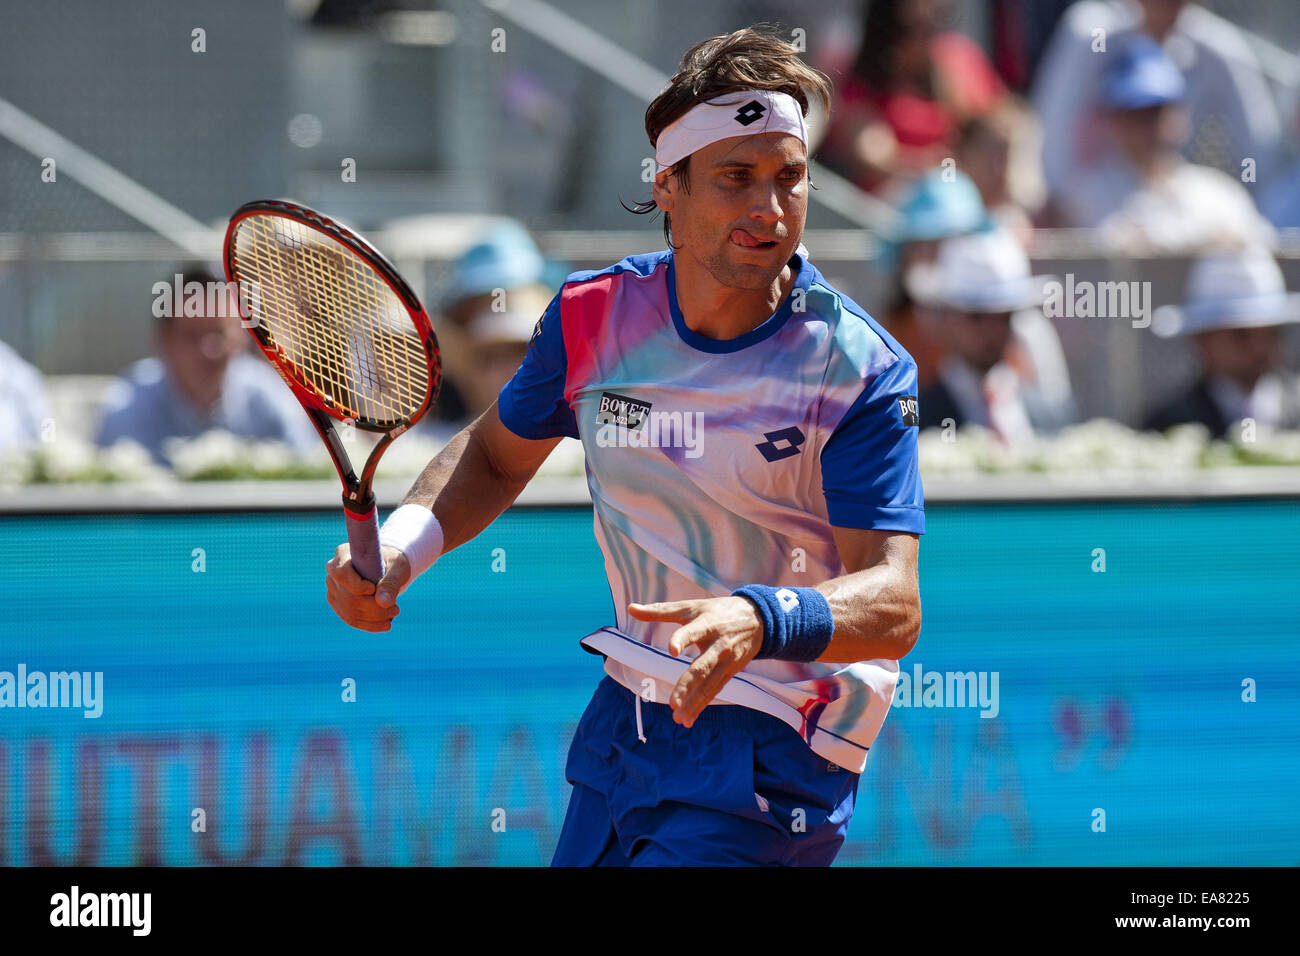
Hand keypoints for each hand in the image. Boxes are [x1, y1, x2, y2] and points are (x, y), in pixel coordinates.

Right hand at [326, 544, 410, 631]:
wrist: (387, 567)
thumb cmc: (392, 562)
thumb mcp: (397, 567)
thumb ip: (391, 582)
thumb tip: (384, 602)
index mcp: (344, 554)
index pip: (341, 573)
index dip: (356, 586)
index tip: (373, 589)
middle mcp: (333, 572)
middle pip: (348, 596)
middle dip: (373, 607)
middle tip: (396, 608)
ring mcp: (333, 589)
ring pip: (349, 610)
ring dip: (374, 617)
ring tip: (394, 613)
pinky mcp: (338, 603)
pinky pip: (350, 618)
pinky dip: (369, 624)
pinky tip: (386, 625)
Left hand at [627, 596, 763, 727]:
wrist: (758, 619)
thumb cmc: (717, 611)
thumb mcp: (690, 607)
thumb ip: (660, 610)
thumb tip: (630, 608)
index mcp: (706, 624)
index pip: (693, 632)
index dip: (683, 639)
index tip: (672, 650)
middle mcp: (718, 644)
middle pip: (702, 666)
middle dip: (688, 685)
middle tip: (673, 702)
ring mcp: (727, 660)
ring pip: (709, 684)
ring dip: (694, 702)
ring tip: (678, 717)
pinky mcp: (731, 672)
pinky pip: (715, 691)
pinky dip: (702, 705)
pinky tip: (689, 719)